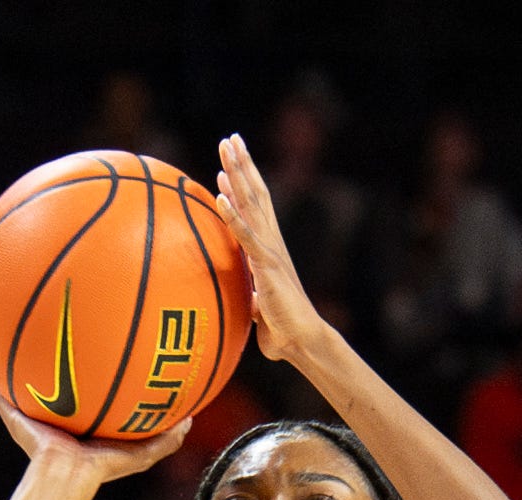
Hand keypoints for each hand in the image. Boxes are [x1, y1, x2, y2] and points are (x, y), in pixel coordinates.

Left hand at [0, 380, 189, 486]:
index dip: (112, 389)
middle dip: (147, 399)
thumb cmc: (38, 451)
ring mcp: (123, 451)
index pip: (102, 406)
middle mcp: (107, 440)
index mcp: (86, 429)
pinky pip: (159, 447)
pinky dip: (173, 437)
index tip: (119, 366)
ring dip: (169, 420)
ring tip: (187, 398)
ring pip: (152, 434)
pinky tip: (187, 420)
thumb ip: (3, 395)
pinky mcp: (132, 459)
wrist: (57, 475)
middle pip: (132, 417)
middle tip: (163, 375)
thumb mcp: (20, 417)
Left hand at [214, 134, 331, 364]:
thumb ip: (249, 295)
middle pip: (256, 193)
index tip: (228, 162)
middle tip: (230, 138)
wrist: (301, 339)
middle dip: (242, 164)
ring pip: (253, 203)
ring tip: (226, 150)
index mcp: (268, 246)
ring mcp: (270, 249)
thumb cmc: (280, 326)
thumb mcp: (258, 303)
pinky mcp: (267, 265)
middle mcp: (271, 240)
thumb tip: (244, 300)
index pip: (255, 206)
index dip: (242, 183)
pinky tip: (220, 196)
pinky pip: (246, 236)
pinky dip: (233, 215)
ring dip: (238, 175)